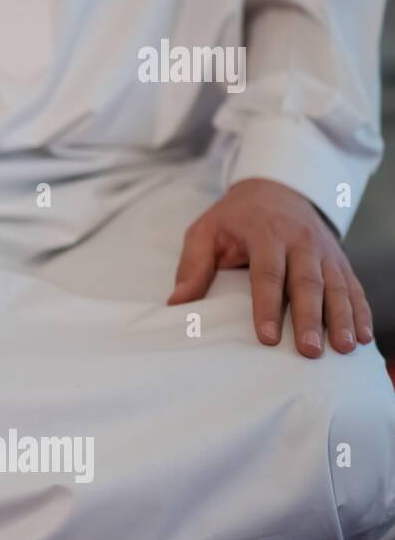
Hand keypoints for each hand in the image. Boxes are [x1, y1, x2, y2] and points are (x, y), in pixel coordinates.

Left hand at [167, 178, 372, 357]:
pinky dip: (361, 311)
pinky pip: (354, 286)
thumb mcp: (206, 231)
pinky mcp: (339, 260)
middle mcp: (301, 242)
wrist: (276, 188)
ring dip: (343, 318)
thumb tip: (176, 302)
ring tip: (343, 348)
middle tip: (310, 351)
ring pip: (337, 286)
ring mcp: (325, 251)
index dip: (267, 307)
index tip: (267, 338)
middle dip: (311, 319)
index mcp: (266, 233)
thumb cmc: (235, 217)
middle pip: (308, 283)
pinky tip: (362, 336)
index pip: (268, 274)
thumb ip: (193, 265)